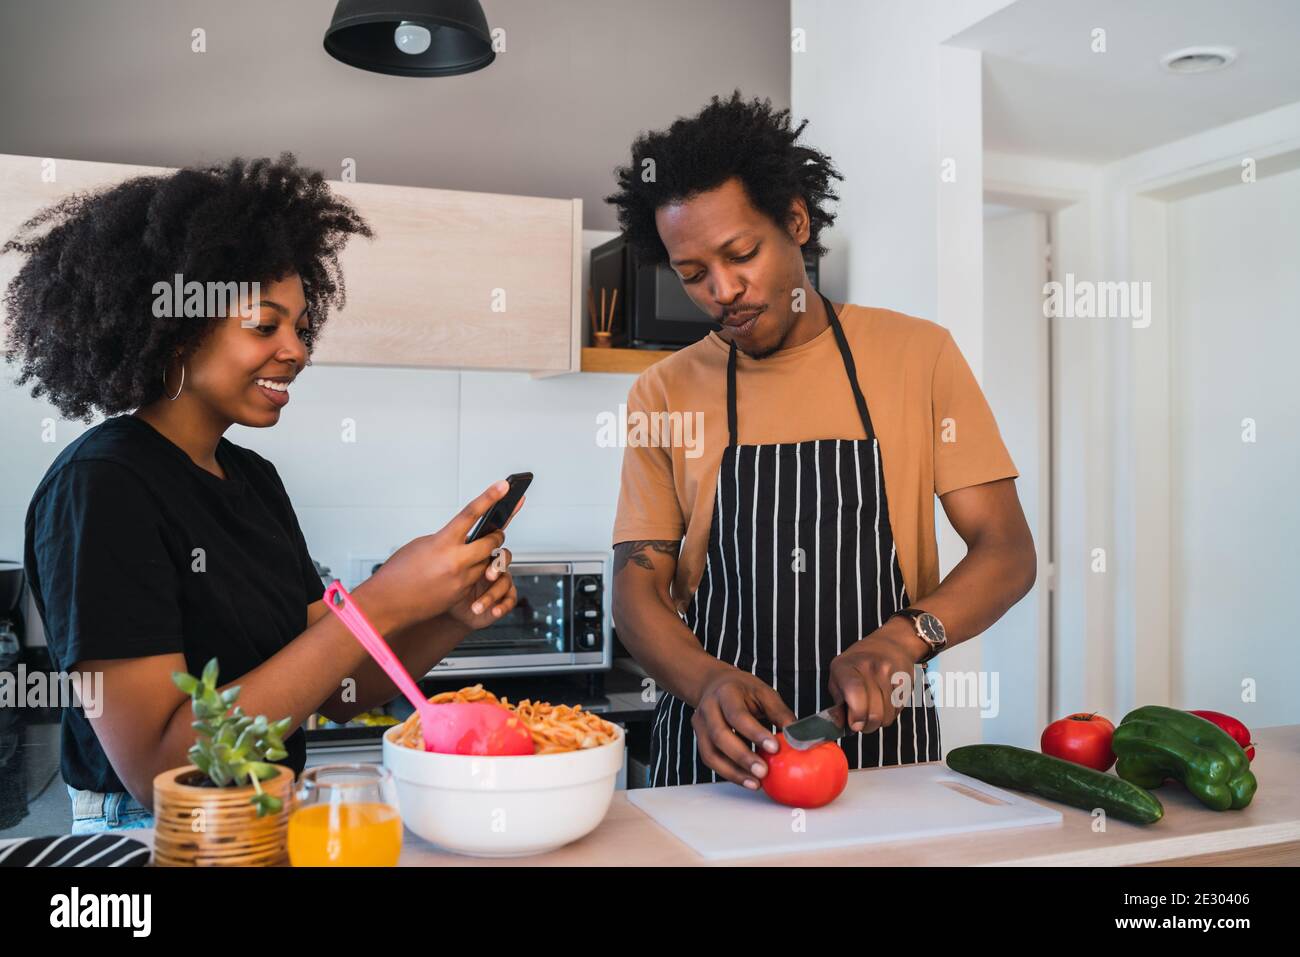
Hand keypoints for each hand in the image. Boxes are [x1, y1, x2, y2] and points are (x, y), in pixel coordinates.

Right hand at [364, 481, 513, 631]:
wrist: (388, 604)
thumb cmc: (398, 572)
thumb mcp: (421, 545)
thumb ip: (446, 538)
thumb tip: (464, 536)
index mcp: (442, 543)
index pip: (471, 514)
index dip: (490, 497)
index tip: (504, 486)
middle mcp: (456, 561)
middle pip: (492, 542)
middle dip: (496, 536)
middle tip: (495, 532)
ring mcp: (461, 580)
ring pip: (487, 562)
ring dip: (485, 556)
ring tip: (470, 553)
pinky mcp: (462, 595)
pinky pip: (477, 578)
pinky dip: (473, 572)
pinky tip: (458, 572)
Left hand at [447, 547, 516, 628]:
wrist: (453, 609)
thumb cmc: (451, 587)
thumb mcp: (448, 573)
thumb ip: (455, 561)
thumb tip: (454, 551)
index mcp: (480, 556)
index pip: (491, 545)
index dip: (491, 548)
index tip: (485, 556)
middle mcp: (493, 567)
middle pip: (504, 558)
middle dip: (498, 566)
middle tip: (489, 575)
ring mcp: (500, 582)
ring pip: (505, 582)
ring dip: (492, 595)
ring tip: (477, 606)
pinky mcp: (505, 598)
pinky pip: (510, 600)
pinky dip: (504, 606)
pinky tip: (494, 610)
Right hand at [691, 665, 795, 789]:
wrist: (715, 684)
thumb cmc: (744, 690)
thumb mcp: (764, 693)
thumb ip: (779, 713)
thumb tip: (797, 736)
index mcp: (726, 692)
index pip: (738, 715)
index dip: (755, 733)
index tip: (775, 749)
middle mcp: (708, 708)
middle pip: (720, 736)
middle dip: (742, 757)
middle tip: (763, 772)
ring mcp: (700, 724)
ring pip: (710, 753)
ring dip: (733, 772)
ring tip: (755, 783)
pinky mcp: (699, 739)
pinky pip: (710, 760)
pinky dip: (728, 773)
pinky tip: (746, 780)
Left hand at [828, 618, 927, 734]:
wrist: (890, 644)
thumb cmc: (858, 663)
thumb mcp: (838, 676)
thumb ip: (837, 701)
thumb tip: (838, 724)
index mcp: (848, 666)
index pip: (855, 694)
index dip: (856, 715)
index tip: (854, 724)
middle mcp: (870, 668)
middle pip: (873, 711)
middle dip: (866, 725)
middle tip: (862, 724)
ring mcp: (890, 674)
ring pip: (887, 716)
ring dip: (879, 722)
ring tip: (872, 713)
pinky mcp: (905, 683)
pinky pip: (897, 711)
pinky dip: (890, 714)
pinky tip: (883, 704)